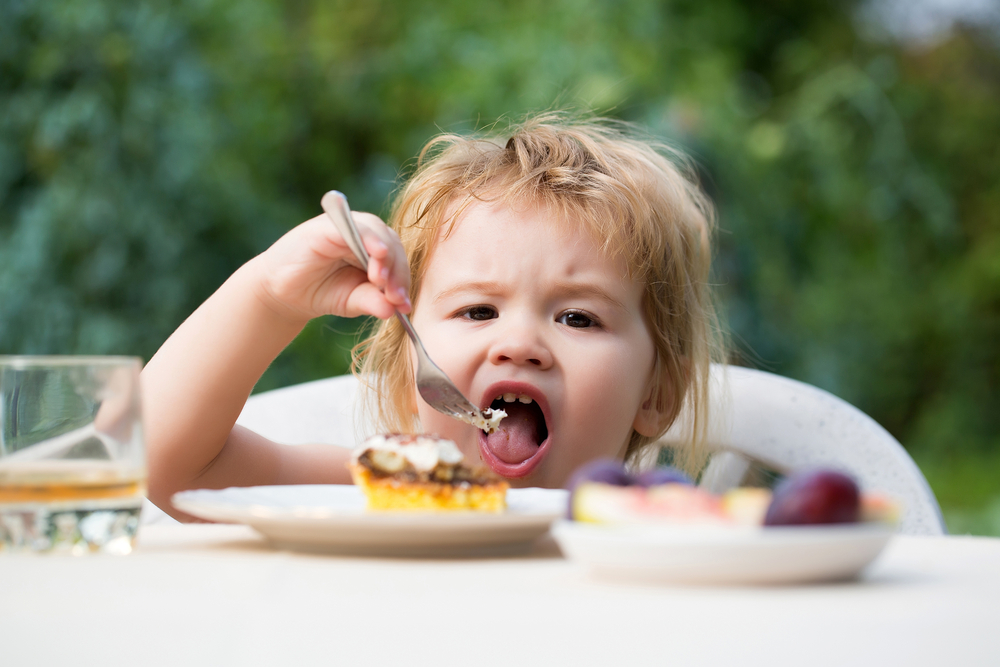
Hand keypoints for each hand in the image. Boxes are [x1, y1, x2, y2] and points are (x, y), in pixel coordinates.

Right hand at [252, 210, 410, 323]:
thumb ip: (373, 301)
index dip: (403, 281)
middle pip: (392, 244)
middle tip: (396, 298)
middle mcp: (363, 233)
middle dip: (397, 272)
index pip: (397, 259)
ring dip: (386, 257)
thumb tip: (394, 310)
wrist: (282, 293)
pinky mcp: (328, 226)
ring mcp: (346, 227)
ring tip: (383, 282)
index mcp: (374, 249)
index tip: (404, 305)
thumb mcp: (353, 301)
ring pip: (377, 232)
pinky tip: (378, 254)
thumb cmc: (321, 291)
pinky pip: (354, 227)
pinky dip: (369, 238)